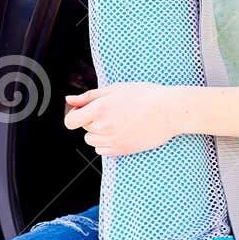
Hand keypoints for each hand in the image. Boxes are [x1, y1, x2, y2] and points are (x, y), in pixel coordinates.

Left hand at [64, 83, 180, 155]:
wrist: (169, 111)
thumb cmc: (144, 96)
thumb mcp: (115, 89)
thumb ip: (88, 96)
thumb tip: (69, 100)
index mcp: (99, 109)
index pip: (71, 120)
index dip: (74, 114)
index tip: (83, 110)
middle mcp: (103, 127)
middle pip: (83, 128)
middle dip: (91, 119)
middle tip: (111, 110)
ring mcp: (112, 141)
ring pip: (91, 140)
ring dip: (98, 132)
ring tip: (117, 121)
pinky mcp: (121, 150)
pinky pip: (101, 150)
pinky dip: (106, 142)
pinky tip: (120, 131)